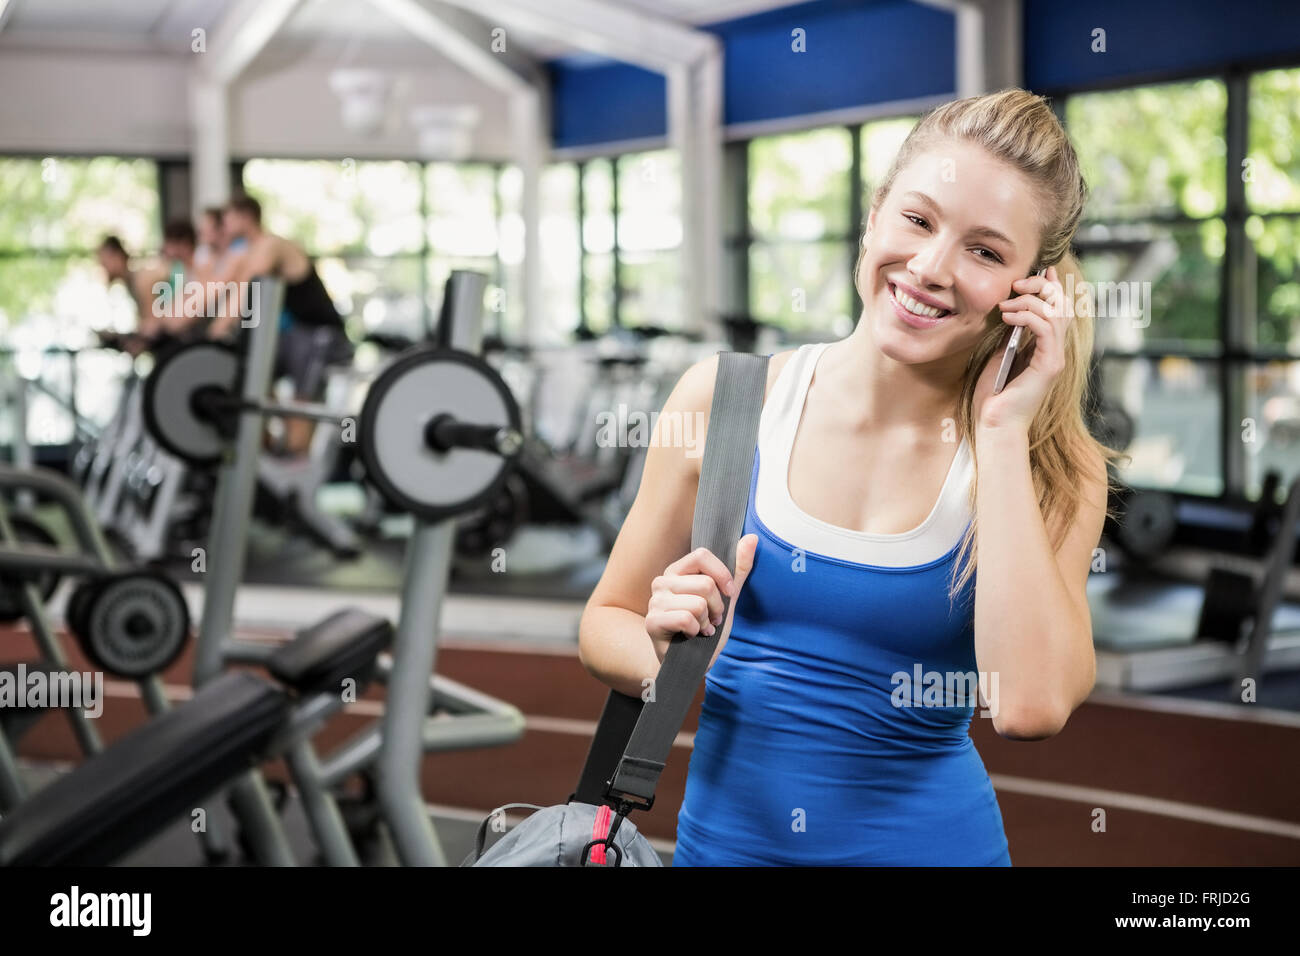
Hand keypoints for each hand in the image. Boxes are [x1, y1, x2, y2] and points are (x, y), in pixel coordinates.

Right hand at [646, 534, 757, 666]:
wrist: (690, 661)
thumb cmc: (705, 627)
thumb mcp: (727, 597)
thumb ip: (738, 569)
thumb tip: (752, 538)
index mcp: (677, 571)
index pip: (701, 555)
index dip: (722, 574)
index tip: (730, 593)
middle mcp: (662, 582)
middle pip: (705, 583)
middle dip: (717, 606)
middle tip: (713, 617)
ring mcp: (655, 602)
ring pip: (698, 604)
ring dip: (707, 621)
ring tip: (702, 628)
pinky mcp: (652, 622)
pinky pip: (686, 619)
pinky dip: (696, 631)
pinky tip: (692, 636)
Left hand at [973, 265, 1072, 431]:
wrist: (994, 425)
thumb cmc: (994, 396)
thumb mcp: (1000, 355)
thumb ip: (1010, 335)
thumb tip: (1010, 311)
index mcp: (1047, 348)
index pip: (1060, 309)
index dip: (1053, 286)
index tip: (1041, 270)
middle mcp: (1056, 351)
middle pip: (1064, 305)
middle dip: (1043, 286)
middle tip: (1018, 283)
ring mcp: (1055, 359)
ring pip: (1057, 313)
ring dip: (1031, 300)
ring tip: (1008, 301)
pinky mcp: (1049, 366)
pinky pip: (1047, 329)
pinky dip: (1028, 316)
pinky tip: (1008, 315)